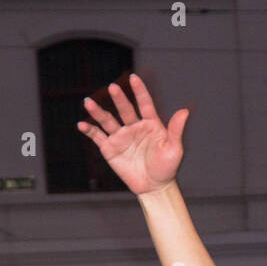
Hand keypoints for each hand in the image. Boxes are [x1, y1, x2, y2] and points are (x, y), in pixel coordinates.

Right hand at [78, 74, 189, 195]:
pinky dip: (89, 130)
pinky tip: (81, 125)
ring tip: (88, 102)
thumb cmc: (167, 167)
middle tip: (113, 88)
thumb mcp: (174, 149)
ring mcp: (121, 136)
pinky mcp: (110, 148)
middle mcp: (134, 126)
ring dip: (98, 112)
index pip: (144, 104)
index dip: (139, 91)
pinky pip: (97, 137)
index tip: (134, 78)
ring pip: (108, 120)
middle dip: (119, 99)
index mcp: (150, 124)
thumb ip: (176, 130)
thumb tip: (184, 111)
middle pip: (124, 109)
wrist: (154, 187)